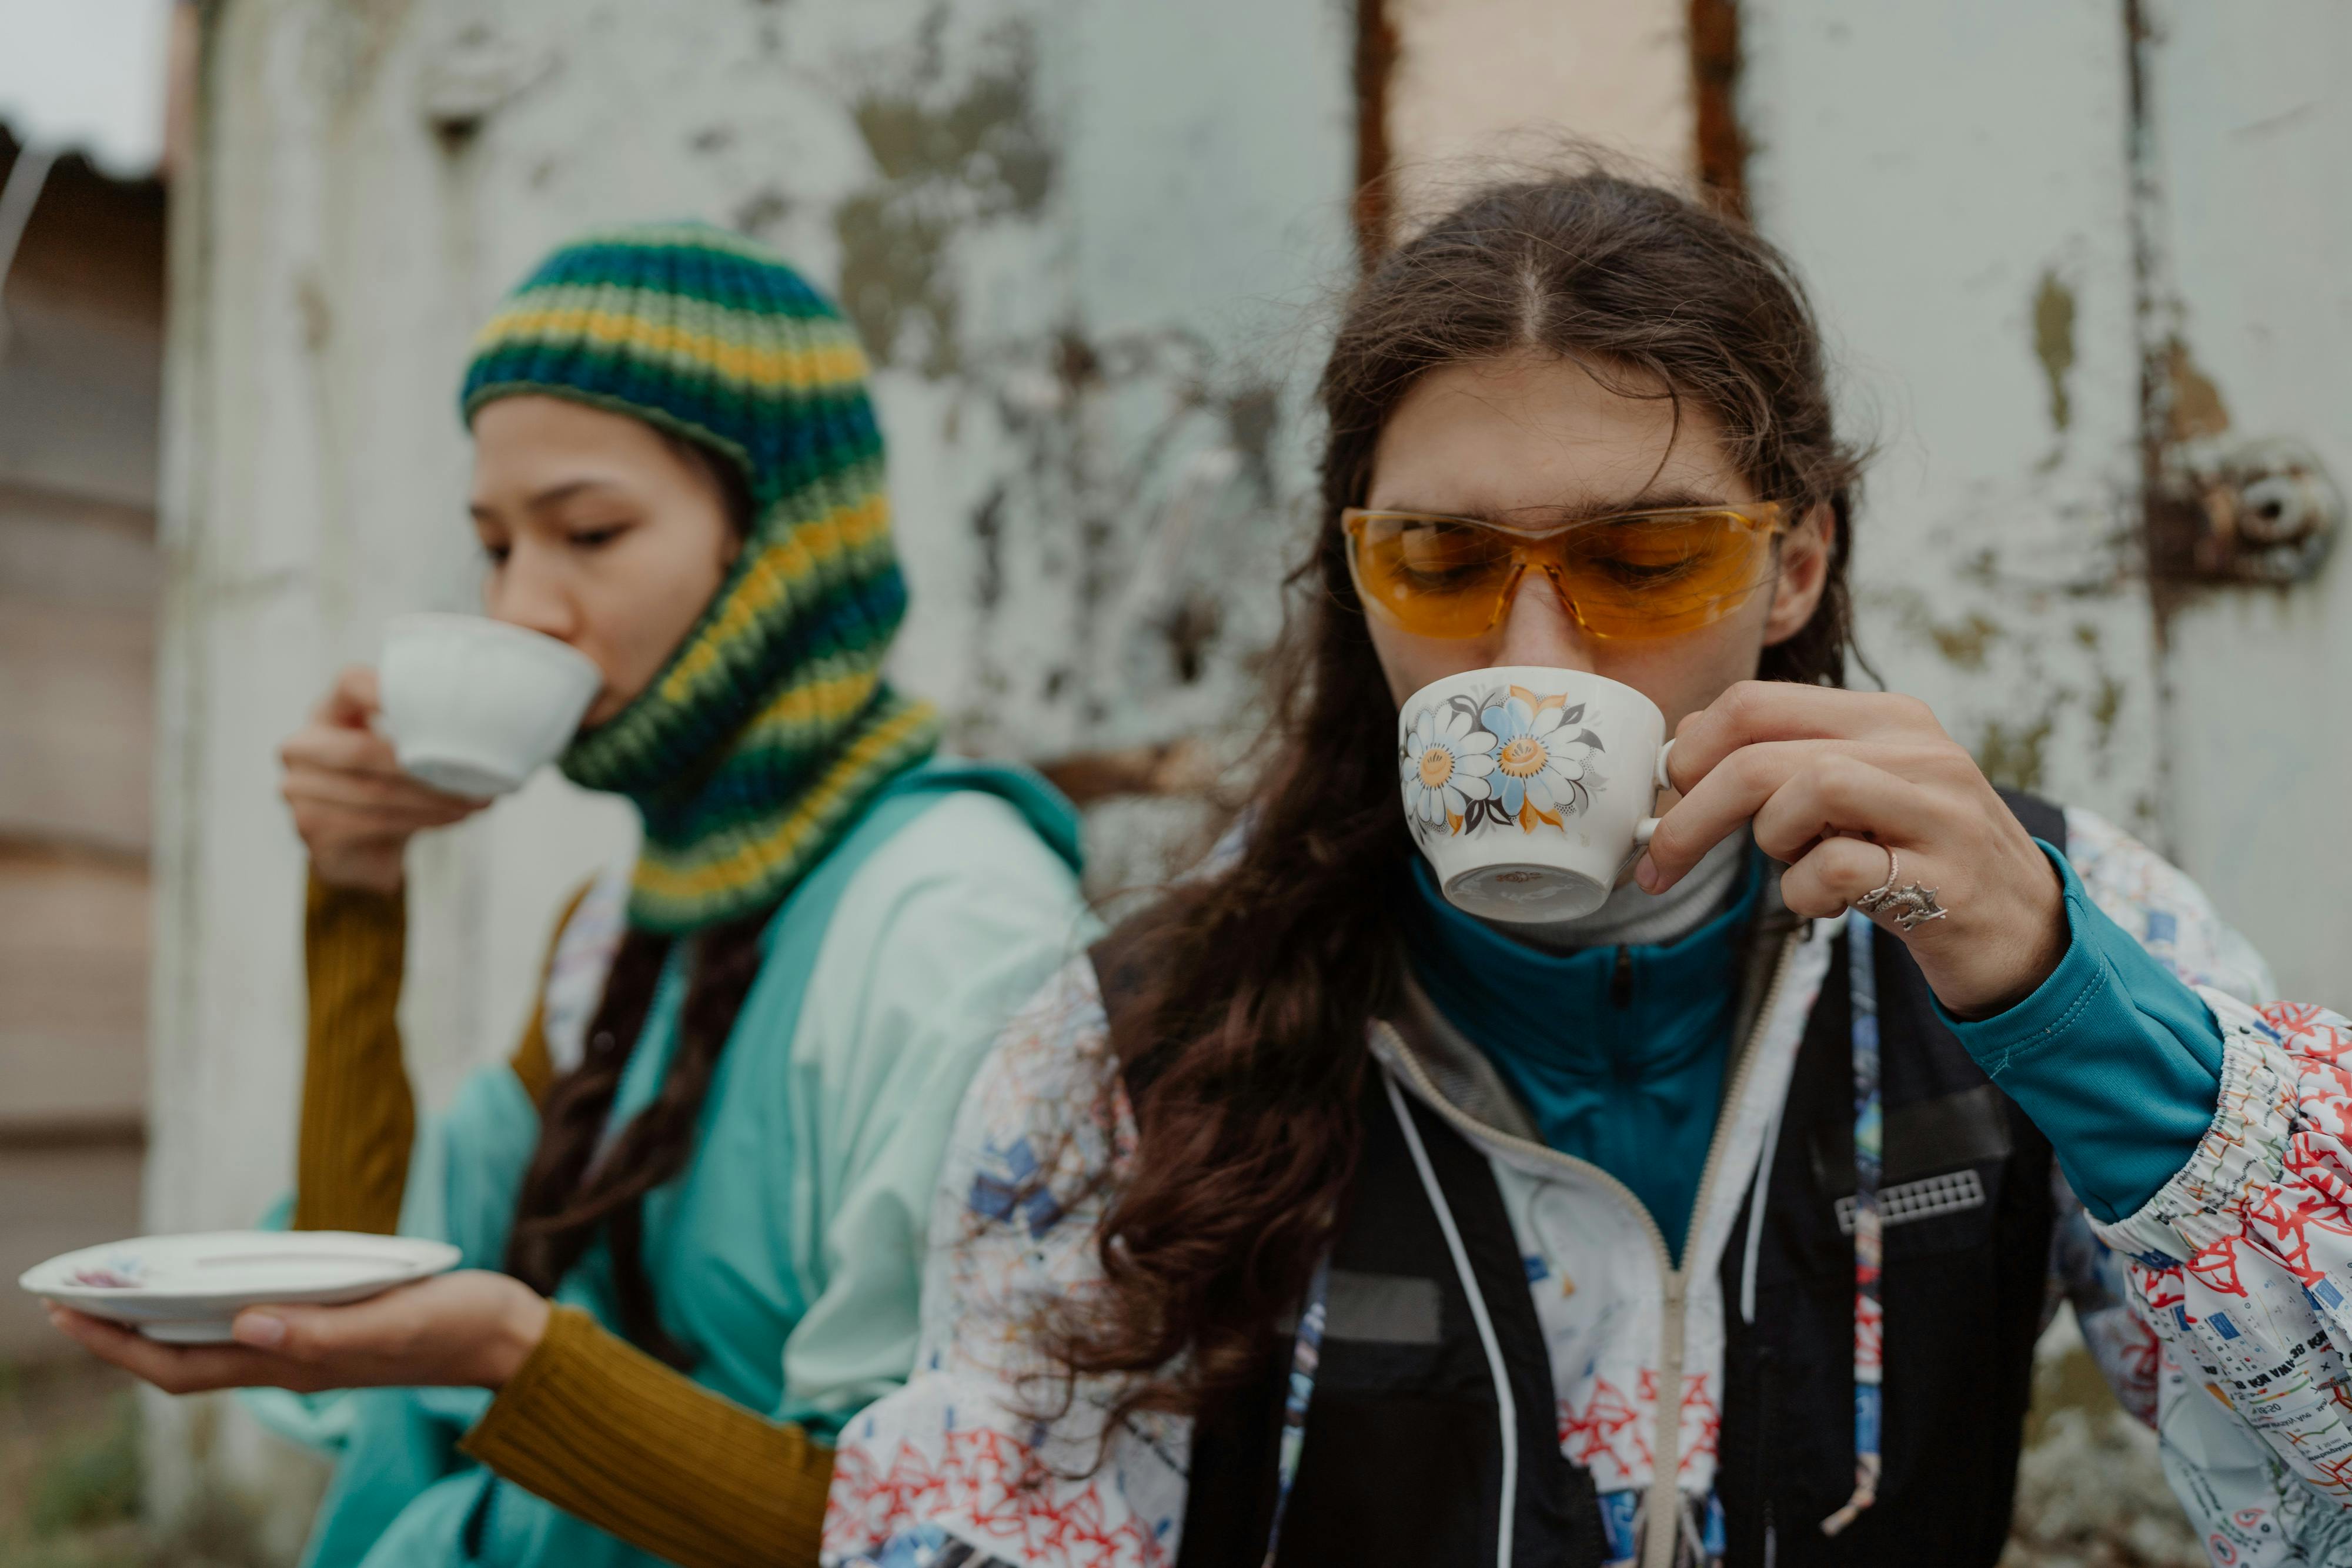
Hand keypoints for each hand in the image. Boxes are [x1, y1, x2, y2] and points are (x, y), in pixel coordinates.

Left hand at [43, 1269, 550, 1394]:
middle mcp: (293, 1359)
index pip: (182, 1364)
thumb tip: (245, 1324)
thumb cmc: (459, 1325)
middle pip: (183, 1359)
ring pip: (211, 1345)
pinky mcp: (333, 1327)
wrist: (511, 1337)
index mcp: (297, 1361)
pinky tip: (206, 1284)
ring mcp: (311, 1347)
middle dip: (119, 1336)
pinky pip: (249, 1325)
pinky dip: (208, 1310)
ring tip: (119, 1292)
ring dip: (158, 1324)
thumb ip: (323, 1330)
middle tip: (68, 1301)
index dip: (118, 1345)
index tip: (68, 1315)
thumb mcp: (396, 1320)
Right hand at [280, 667, 483, 892]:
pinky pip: (374, 823)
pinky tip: (454, 817)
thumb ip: (424, 727)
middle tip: (478, 774)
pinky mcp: (312, 829)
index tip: (444, 701)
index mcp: (328, 712)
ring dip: (435, 799)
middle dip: (426, 766)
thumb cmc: (390, 785)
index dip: (389, 689)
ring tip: (477, 800)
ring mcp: (299, 789)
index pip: (352, 685)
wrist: (365, 848)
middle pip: (365, 750)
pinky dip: (423, 821)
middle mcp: (302, 747)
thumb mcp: (401, 749)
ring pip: (376, 793)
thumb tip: (492, 722)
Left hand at [1636, 682, 2066, 1017]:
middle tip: (1663, 857)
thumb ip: (1784, 763)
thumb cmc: (1916, 858)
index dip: (1691, 749)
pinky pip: (1839, 868)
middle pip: (1761, 750)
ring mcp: (1939, 812)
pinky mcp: (1945, 881)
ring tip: (1790, 865)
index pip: (1756, 702)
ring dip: (1768, 839)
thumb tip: (1684, 747)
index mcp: (1885, 718)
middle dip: (1692, 808)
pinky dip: (1804, 892)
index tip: (1668, 796)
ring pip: (1807, 788)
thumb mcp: (1856, 793)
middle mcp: (1917, 751)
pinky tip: (1822, 904)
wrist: (2023, 929)